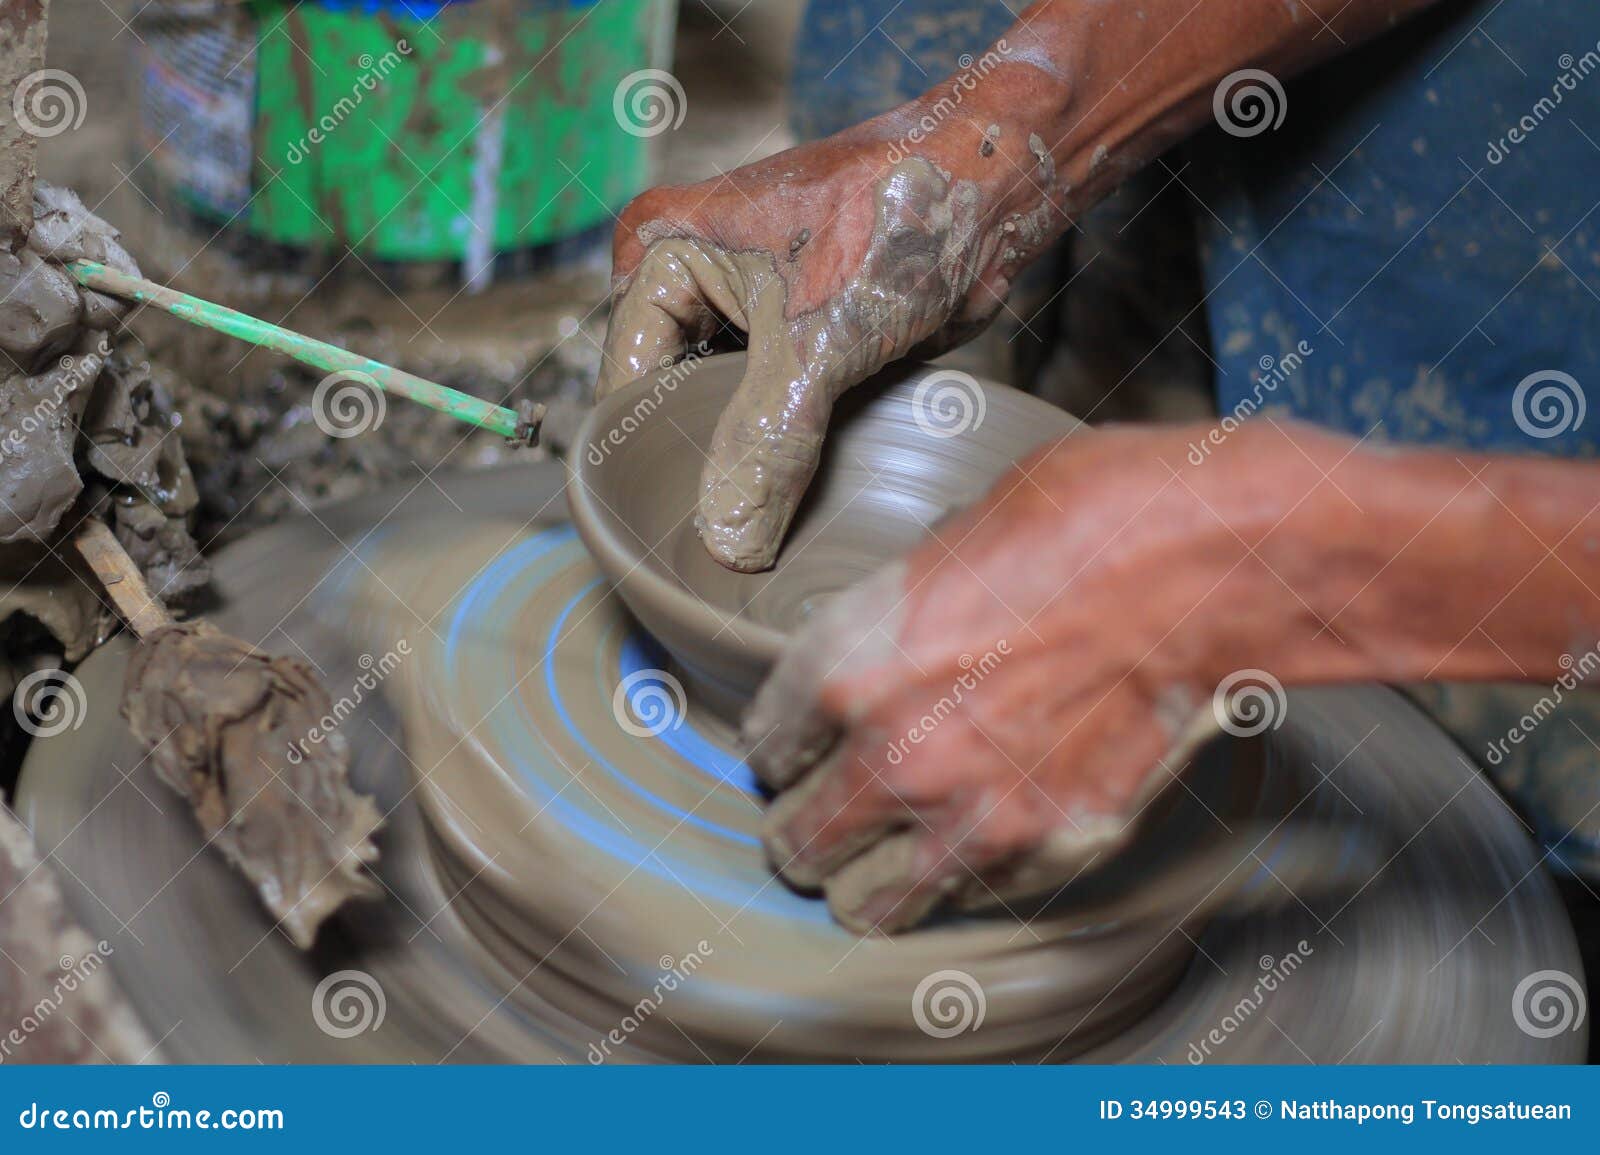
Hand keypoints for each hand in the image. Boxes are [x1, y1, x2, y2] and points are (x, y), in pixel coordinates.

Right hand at [596, 124, 1030, 571]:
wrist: (995, 187)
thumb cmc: (899, 217)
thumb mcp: (816, 344)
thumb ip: (764, 446)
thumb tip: (728, 546)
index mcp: (659, 253)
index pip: (627, 387)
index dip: (655, 460)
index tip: (689, 534)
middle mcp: (691, 278)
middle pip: (674, 405)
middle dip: (708, 466)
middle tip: (742, 538)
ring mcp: (745, 309)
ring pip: (729, 415)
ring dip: (757, 463)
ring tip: (775, 521)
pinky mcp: (799, 337)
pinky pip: (778, 413)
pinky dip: (795, 449)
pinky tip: (810, 490)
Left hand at [741, 420, 1355, 932]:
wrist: (1204, 568)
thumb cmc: (1086, 520)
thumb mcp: (950, 540)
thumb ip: (895, 619)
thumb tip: (885, 647)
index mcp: (849, 666)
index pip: (769, 748)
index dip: (784, 748)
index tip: (801, 752)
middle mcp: (894, 755)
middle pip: (801, 843)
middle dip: (807, 831)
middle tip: (827, 821)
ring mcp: (973, 817)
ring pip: (871, 903)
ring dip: (869, 882)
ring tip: (881, 863)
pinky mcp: (1049, 849)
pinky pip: (972, 894)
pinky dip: (967, 877)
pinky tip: (979, 836)